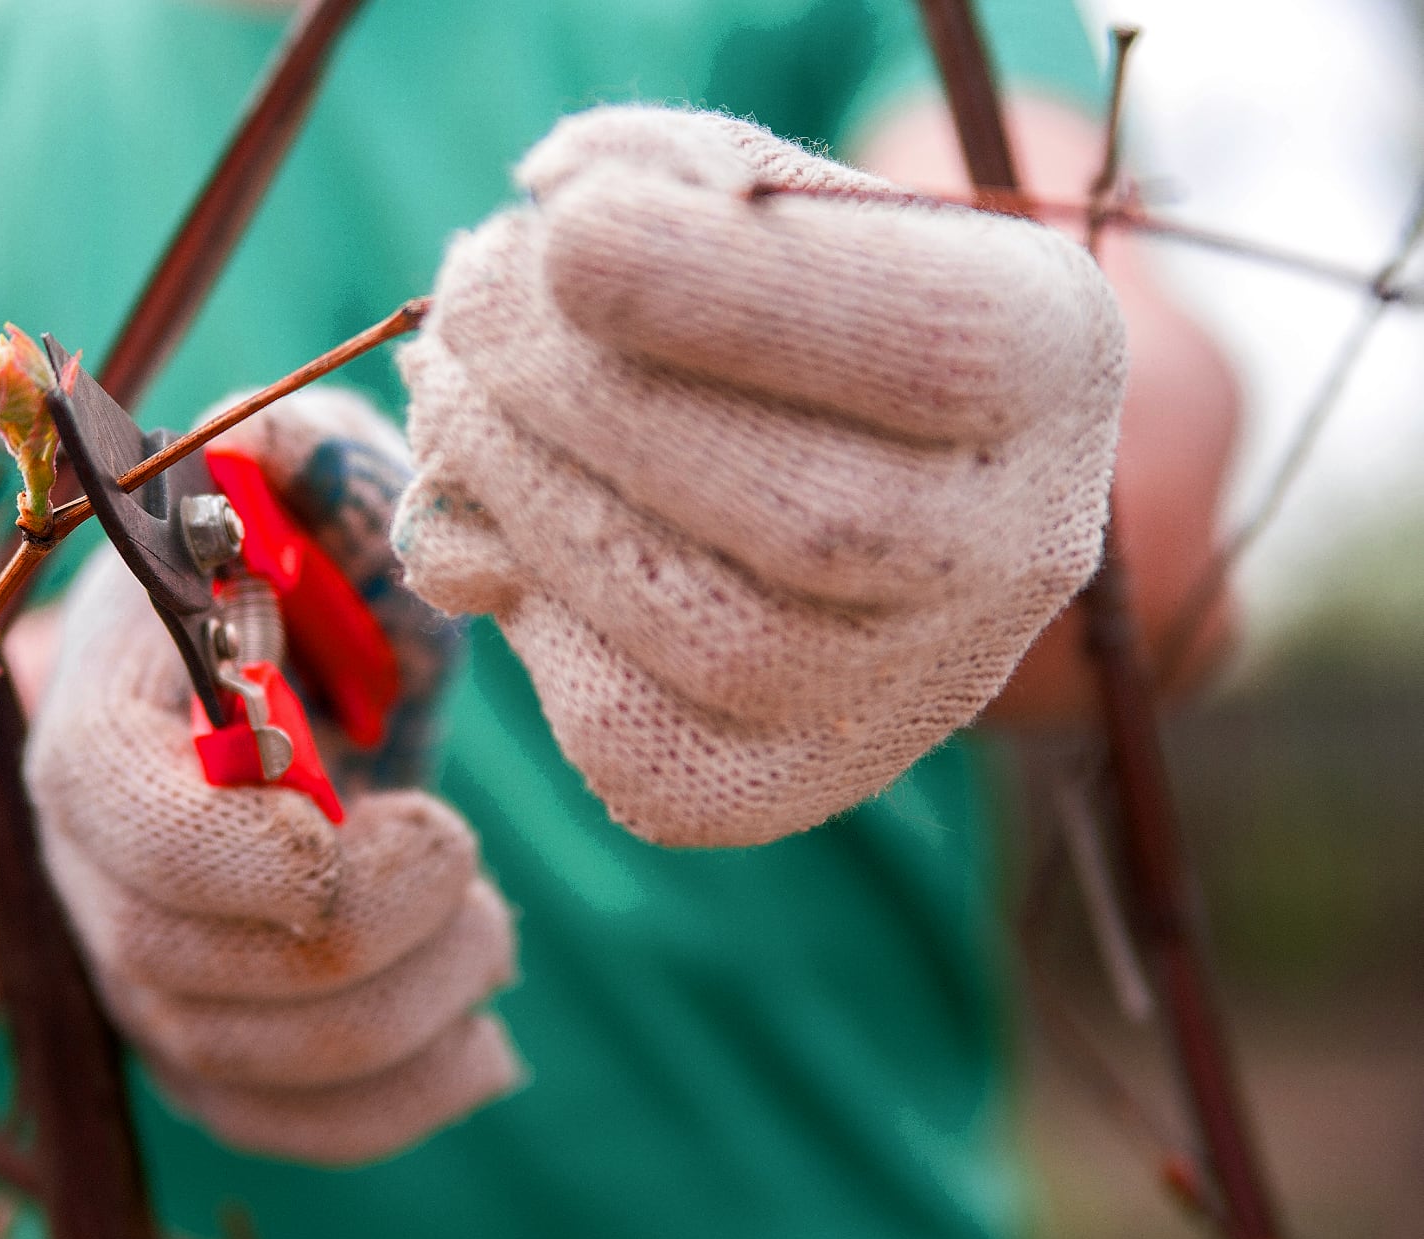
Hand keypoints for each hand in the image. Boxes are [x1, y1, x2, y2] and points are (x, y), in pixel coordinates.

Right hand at [26, 389, 517, 1164]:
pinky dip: (385, 1113)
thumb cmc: (301, 564)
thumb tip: (282, 445)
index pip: (123, 815)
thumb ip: (294, 457)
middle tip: (475, 867)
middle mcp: (93, 858)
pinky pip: (265, 1121)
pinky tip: (485, 1054)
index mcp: (107, 715)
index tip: (413, 827)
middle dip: (365, 943)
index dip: (246, 853)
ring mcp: (139, 958)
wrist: (272, 675)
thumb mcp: (308, 482)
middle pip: (177, 965)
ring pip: (230, 1061)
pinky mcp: (205, 1029)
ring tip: (498, 938)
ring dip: (397, 1025)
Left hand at [392, 105, 1125, 847]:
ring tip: (457, 396)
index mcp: (1053, 366)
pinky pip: (628, 733)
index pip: (924, 350)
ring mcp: (908, 693)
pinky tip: (507, 521)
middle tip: (466, 304)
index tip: (561, 231)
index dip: (720, 294)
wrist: (860, 479)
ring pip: (707, 638)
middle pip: (807, 520)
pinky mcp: (782, 785)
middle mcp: (1016, 553)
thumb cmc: (804, 306)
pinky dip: (534, 616)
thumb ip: (681, 182)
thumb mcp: (780, 206)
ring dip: (530, 502)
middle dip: (584, 401)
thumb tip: (550, 217)